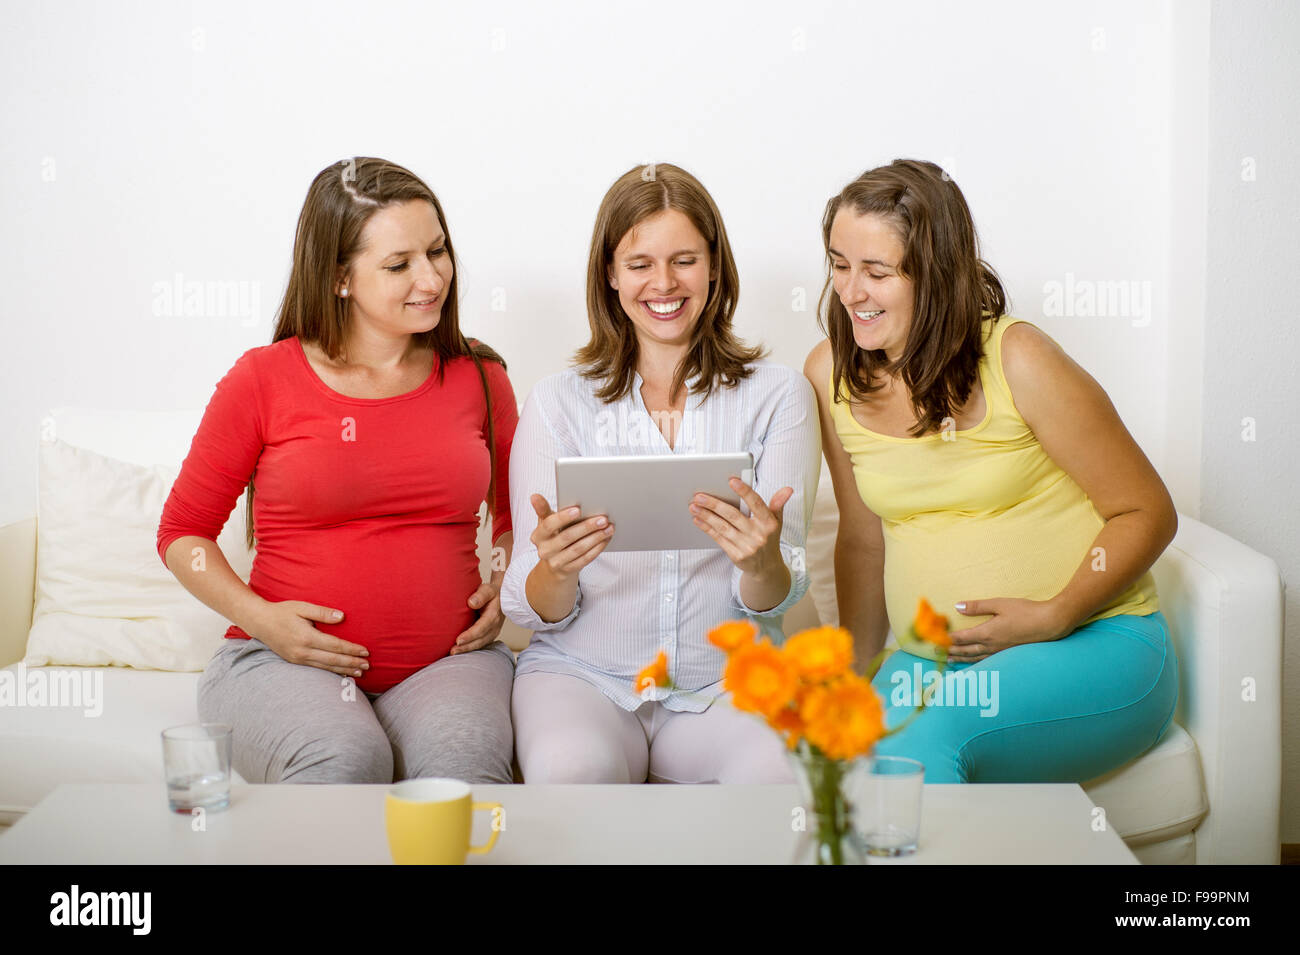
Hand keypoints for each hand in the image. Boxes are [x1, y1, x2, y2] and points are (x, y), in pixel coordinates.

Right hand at [246, 600, 369, 676]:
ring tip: (359, 672)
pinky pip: (317, 668)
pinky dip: (331, 671)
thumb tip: (342, 616)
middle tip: (367, 665)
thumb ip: (322, 612)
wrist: (260, 622)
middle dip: (352, 663)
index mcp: (306, 637)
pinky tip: (342, 672)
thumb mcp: (302, 607)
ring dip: (344, 670)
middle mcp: (303, 651)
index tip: (366, 651)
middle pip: (333, 659)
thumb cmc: (283, 612)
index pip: (335, 645)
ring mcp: (298, 658)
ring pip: (326, 667)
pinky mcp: (295, 661)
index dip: (351, 649)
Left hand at [452, 580, 504, 653]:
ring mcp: (492, 632)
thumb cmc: (492, 593)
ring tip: (453, 652)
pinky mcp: (488, 635)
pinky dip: (469, 648)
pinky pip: (479, 644)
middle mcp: (494, 627)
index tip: (458, 640)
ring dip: (467, 650)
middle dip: (466, 647)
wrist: (502, 597)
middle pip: (480, 640)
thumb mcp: (488, 590)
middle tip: (452, 651)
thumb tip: (471, 603)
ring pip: (479, 644)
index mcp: (493, 616)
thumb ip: (481, 595)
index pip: (481, 628)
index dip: (470, 635)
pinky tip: (459, 650)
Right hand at [529, 494, 612, 579]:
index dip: (563, 517)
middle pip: (567, 537)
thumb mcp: (546, 523)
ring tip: (609, 528)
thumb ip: (543, 509)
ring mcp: (555, 562)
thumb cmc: (553, 536)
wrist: (553, 563)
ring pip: (578, 549)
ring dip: (596, 538)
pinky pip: (585, 559)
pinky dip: (597, 548)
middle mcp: (544, 550)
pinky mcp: (567, 570)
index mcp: (538, 535)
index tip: (578, 509)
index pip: (548, 525)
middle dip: (587, 527)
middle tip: (603, 518)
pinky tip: (605, 539)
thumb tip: (534, 496)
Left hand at [689, 477, 791, 576]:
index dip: (744, 492)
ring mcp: (747, 546)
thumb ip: (778, 504)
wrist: (767, 567)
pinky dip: (707, 528)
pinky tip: (698, 520)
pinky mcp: (736, 555)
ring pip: (722, 527)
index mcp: (769, 523)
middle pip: (733, 515)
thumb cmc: (769, 537)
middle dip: (714, 504)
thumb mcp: (777, 521)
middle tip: (699, 495)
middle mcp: (758, 534)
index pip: (756, 504)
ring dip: (706, 515)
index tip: (732, 480)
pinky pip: (718, 538)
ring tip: (694, 505)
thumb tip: (788, 489)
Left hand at [946, 598, 1066, 663]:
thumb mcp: (1000, 604)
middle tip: (937, 652)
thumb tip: (957, 606)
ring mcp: (1000, 651)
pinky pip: (987, 660)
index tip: (935, 641)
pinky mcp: (1008, 653)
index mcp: (987, 633)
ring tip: (951, 660)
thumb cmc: (1025, 611)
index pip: (961, 638)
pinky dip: (976, 662)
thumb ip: (978, 606)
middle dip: (951, 651)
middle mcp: (991, 645)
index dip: (947, 640)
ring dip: (962, 658)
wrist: (1050, 624)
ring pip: (976, 657)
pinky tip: (975, 662)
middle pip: (966, 650)